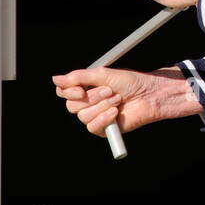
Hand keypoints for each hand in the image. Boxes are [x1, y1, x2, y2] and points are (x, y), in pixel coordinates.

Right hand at [51, 65, 201, 136]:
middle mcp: (88, 103)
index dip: (68, 92)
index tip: (80, 89)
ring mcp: (95, 116)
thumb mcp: (103, 75)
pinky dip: (104, 118)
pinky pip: (92, 127)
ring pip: (83, 116)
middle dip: (91, 97)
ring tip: (117, 99)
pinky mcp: (103, 129)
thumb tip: (55, 79)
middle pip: (71, 106)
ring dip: (101, 106)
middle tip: (109, 90)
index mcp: (86, 88)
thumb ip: (79, 77)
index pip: (64, 92)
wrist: (149, 95)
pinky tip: (115, 113)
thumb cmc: (129, 82)